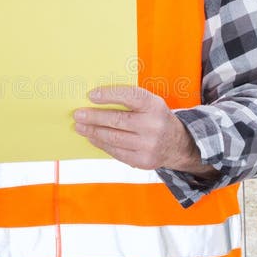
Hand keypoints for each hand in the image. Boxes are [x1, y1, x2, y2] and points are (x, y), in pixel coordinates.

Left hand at [73, 85, 215, 176]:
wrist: (177, 144)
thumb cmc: (156, 118)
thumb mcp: (151, 104)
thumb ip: (130, 100)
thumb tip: (95, 99)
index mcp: (155, 106)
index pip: (130, 97)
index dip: (109, 95)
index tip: (91, 95)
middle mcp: (153, 126)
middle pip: (118, 120)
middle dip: (94, 117)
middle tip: (78, 114)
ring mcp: (149, 146)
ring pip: (114, 138)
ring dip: (93, 132)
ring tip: (80, 127)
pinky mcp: (143, 161)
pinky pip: (116, 152)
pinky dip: (101, 144)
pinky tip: (92, 138)